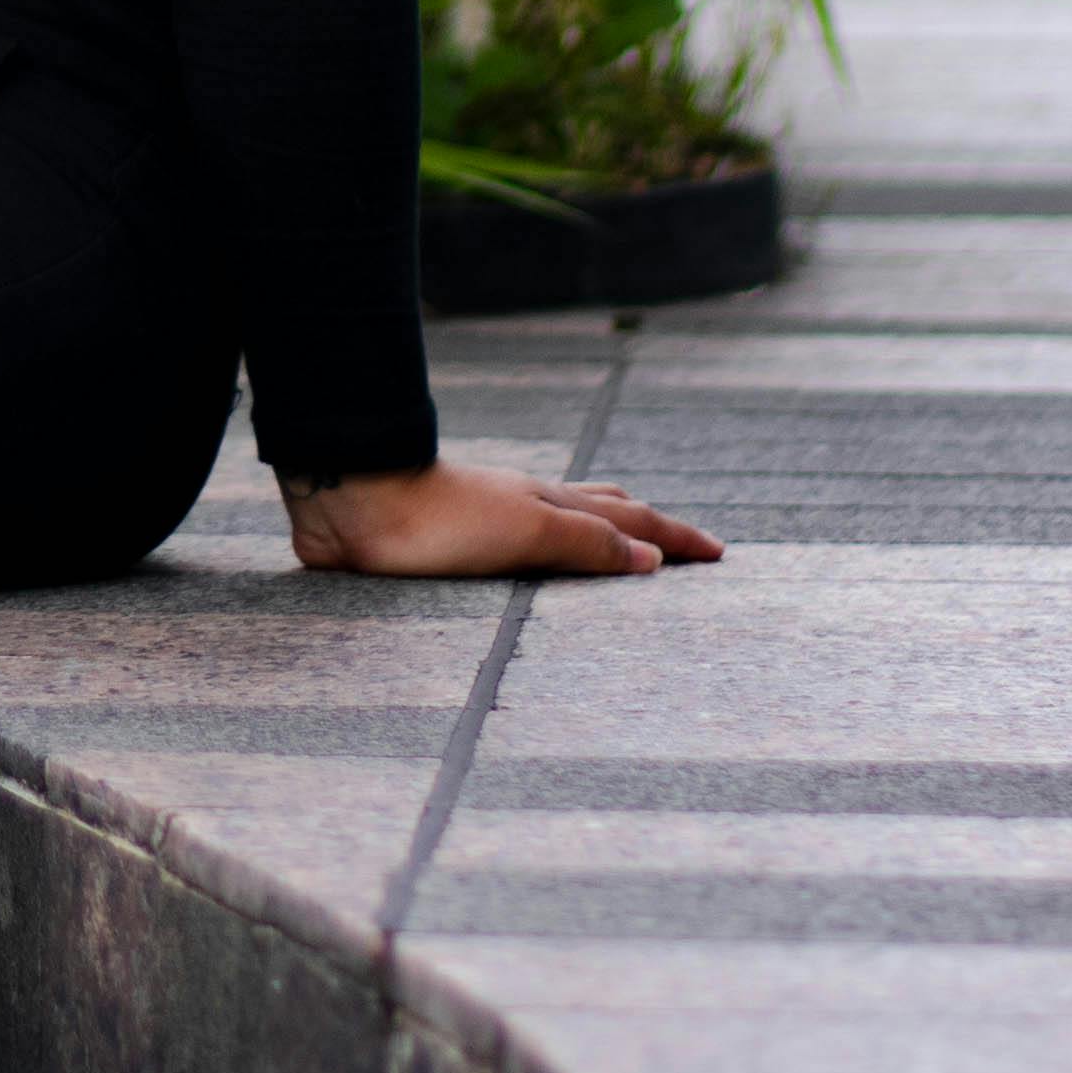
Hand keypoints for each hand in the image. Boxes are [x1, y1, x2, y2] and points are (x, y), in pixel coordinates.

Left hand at [280, 458, 721, 578]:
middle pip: (598, 513)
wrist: (351, 500)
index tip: (720, 552)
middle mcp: (524, 510)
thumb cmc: (437, 517)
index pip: (629, 522)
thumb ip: (587, 544)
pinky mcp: (448, 550)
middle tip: (678, 543)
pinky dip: (547, 560)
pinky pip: (517, 556)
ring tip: (616, 550)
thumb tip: (653, 557)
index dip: (675, 538)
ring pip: (558, 528)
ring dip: (596, 538)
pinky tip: (529, 572)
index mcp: (549, 505)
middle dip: (645, 528)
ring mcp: (487, 526)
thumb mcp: (526, 530)